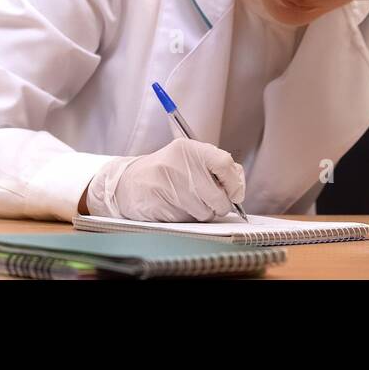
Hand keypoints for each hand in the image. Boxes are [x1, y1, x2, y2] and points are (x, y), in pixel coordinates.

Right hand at [87, 138, 245, 221]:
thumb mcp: (190, 160)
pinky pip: (186, 220)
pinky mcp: (158, 203)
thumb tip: (239, 188)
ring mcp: (167, 184)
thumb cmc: (168, 172)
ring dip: (201, 213)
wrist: (129, 183)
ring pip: (204, 212)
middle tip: (211, 203)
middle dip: (219, 206)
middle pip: (218, 196)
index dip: (235, 184)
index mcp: (190, 148)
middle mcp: (178, 163)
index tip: (235, 194)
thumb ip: (217, 168)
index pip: (225, 164)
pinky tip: (174, 207)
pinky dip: (185, 219)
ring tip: (188, 202)